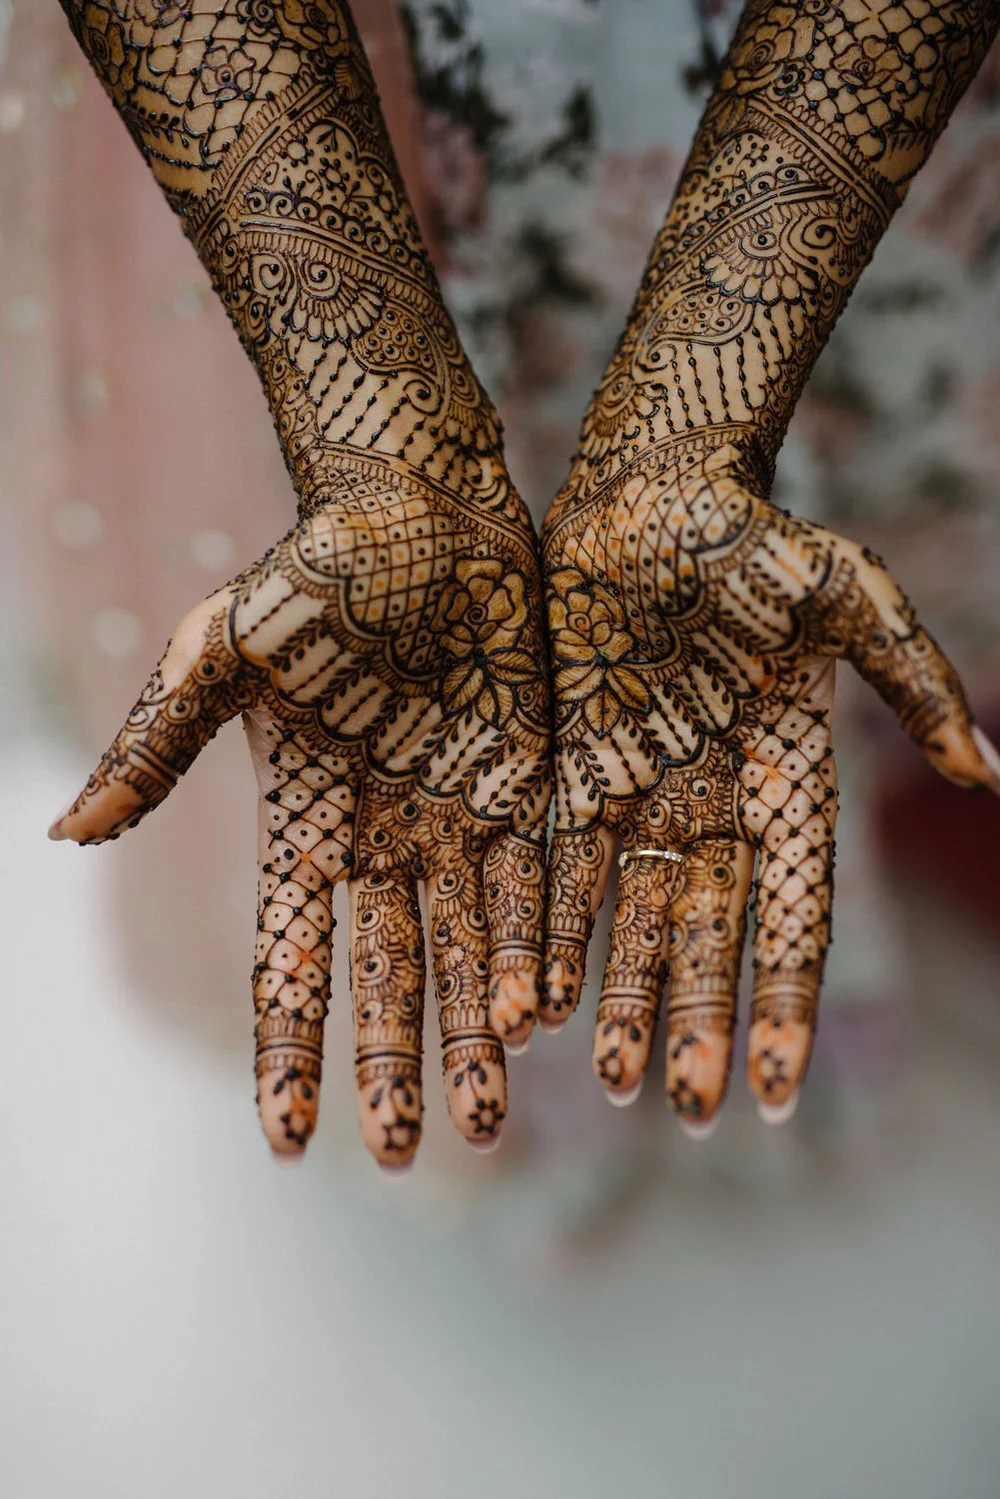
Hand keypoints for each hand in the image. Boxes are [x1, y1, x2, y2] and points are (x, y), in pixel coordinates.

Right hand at [51, 463, 549, 1165]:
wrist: (422, 511)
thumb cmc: (308, 576)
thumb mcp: (219, 656)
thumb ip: (157, 745)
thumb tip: (63, 835)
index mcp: (307, 825)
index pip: (292, 958)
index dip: (290, 1047)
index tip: (287, 1142)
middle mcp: (387, 841)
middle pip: (389, 975)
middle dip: (395, 1064)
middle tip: (407, 1155)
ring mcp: (463, 820)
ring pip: (472, 949)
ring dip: (476, 1034)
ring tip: (486, 1121)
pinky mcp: (532, 787)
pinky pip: (539, 883)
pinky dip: (540, 948)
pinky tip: (547, 1016)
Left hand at [540, 441, 997, 1126]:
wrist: (647, 495)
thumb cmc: (757, 538)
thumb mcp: (847, 598)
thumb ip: (911, 680)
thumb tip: (990, 774)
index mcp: (788, 781)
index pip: (793, 910)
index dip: (784, 997)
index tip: (776, 1087)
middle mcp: (714, 806)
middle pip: (711, 935)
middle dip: (703, 1022)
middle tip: (696, 1111)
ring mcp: (640, 795)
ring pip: (632, 919)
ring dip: (625, 1000)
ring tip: (614, 1083)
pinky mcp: (570, 773)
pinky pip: (558, 869)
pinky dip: (551, 933)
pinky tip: (536, 1001)